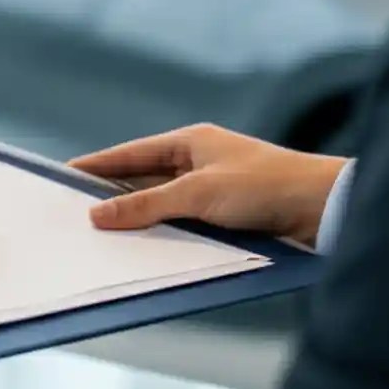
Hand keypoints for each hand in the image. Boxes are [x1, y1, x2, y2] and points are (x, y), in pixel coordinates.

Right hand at [69, 124, 347, 246]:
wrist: (323, 207)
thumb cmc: (265, 186)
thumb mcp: (198, 194)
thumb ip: (146, 205)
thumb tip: (99, 214)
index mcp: (191, 142)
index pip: (131, 154)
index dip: (97, 165)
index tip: (65, 176)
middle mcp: (199, 161)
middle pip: (144, 179)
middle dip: (112, 196)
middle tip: (76, 213)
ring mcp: (213, 188)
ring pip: (163, 204)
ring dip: (139, 218)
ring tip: (103, 236)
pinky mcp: (228, 214)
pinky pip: (183, 222)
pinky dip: (164, 232)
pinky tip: (147, 247)